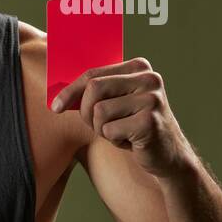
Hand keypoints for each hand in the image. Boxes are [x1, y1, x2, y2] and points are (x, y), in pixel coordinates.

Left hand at [50, 57, 191, 179]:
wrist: (167, 154)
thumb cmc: (133, 126)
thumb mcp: (115, 103)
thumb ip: (94, 92)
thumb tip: (55, 95)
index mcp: (139, 67)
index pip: (93, 74)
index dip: (69, 91)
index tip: (54, 107)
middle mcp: (149, 78)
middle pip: (94, 88)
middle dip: (86, 112)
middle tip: (98, 126)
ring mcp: (152, 99)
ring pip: (99, 111)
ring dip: (102, 129)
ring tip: (121, 132)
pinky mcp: (149, 121)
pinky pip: (110, 130)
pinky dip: (114, 140)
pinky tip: (131, 141)